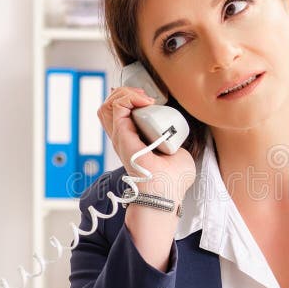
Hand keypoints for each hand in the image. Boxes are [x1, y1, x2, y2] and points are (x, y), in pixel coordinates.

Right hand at [98, 85, 194, 200]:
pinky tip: (144, 101)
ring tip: (143, 97)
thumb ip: (175, 144)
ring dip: (126, 93)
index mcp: (135, 143)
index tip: (152, 102)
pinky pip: (117, 107)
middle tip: (146, 97)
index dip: (132, 101)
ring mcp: (121, 138)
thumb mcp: (179, 154)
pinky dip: (129, 97)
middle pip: (111, 107)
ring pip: (109, 105)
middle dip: (126, 94)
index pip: (121, 115)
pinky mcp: (122, 137)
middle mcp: (124, 139)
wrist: (167, 194)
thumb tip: (177, 136)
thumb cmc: (173, 182)